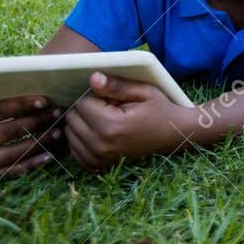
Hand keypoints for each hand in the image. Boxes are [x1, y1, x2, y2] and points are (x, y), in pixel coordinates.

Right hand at [0, 94, 62, 179]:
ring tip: (58, 132)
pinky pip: (9, 171)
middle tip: (58, 113)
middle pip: (8, 132)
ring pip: (12, 153)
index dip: (22, 105)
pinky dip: (30, 164)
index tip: (45, 100)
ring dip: (39, 142)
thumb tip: (19, 83)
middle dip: (36, 121)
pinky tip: (48, 156)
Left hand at [61, 73, 191, 171]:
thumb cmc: (159, 110)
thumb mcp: (144, 91)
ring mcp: (97, 158)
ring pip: (70, 134)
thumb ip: (117, 85)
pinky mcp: (96, 166)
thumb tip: (93, 78)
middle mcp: (101, 145)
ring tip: (106, 122)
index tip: (113, 100)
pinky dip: (81, 140)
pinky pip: (73, 149)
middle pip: (72, 118)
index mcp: (112, 126)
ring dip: (82, 125)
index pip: (82, 103)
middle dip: (87, 110)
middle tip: (109, 110)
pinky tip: (99, 134)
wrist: (173, 136)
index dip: (96, 97)